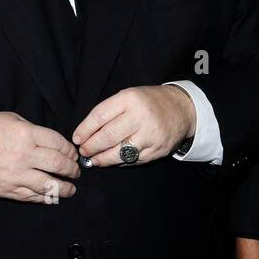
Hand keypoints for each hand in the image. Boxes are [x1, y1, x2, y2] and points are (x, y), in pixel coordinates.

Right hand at [0, 111, 79, 202]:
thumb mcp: (11, 119)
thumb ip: (33, 130)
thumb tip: (53, 143)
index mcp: (26, 135)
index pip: (59, 144)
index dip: (70, 150)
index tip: (73, 154)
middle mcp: (24, 156)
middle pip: (59, 165)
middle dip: (72, 170)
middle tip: (76, 171)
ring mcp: (16, 176)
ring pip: (50, 186)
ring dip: (65, 188)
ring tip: (71, 188)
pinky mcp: (8, 190)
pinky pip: (33, 197)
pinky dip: (46, 197)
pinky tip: (53, 196)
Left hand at [72, 85, 195, 166]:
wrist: (182, 109)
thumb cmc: (148, 102)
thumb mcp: (129, 96)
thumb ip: (110, 112)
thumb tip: (86, 133)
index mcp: (130, 99)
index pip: (100, 116)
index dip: (85, 129)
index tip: (76, 138)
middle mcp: (140, 116)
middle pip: (108, 136)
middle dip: (91, 146)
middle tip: (83, 151)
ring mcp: (150, 135)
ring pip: (119, 152)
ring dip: (102, 158)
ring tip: (94, 160)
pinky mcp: (157, 150)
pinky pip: (132, 160)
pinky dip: (119, 162)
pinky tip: (112, 160)